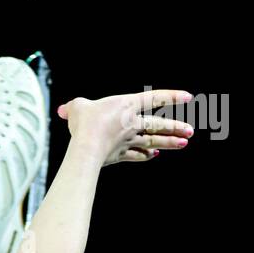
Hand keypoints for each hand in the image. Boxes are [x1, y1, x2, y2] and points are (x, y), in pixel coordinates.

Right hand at [57, 89, 193, 164]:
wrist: (86, 148)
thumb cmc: (84, 123)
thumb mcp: (77, 108)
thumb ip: (74, 108)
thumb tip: (63, 111)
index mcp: (127, 105)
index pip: (155, 98)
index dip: (172, 96)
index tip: (188, 98)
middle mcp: (132, 123)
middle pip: (158, 125)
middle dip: (175, 128)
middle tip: (191, 131)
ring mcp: (128, 141)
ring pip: (152, 141)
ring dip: (168, 143)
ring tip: (183, 144)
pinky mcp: (120, 155)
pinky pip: (136, 155)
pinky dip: (146, 155)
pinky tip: (154, 155)